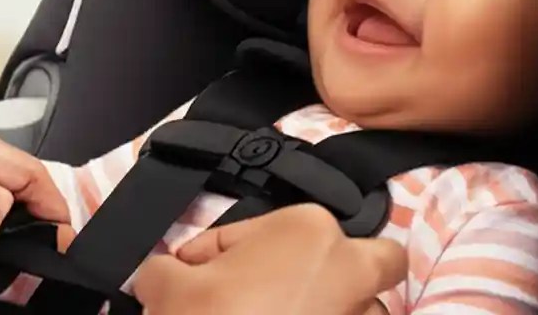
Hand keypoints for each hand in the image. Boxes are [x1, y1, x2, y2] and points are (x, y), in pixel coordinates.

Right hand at [132, 205, 405, 314]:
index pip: (260, 230)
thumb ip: (170, 266)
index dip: (222, 252)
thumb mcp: (164, 285)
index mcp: (306, 231)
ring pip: (368, 312)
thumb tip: (170, 273)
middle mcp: (350, 272)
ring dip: (336, 314)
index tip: (199, 276)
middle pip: (373, 261)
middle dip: (342, 271)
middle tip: (289, 290)